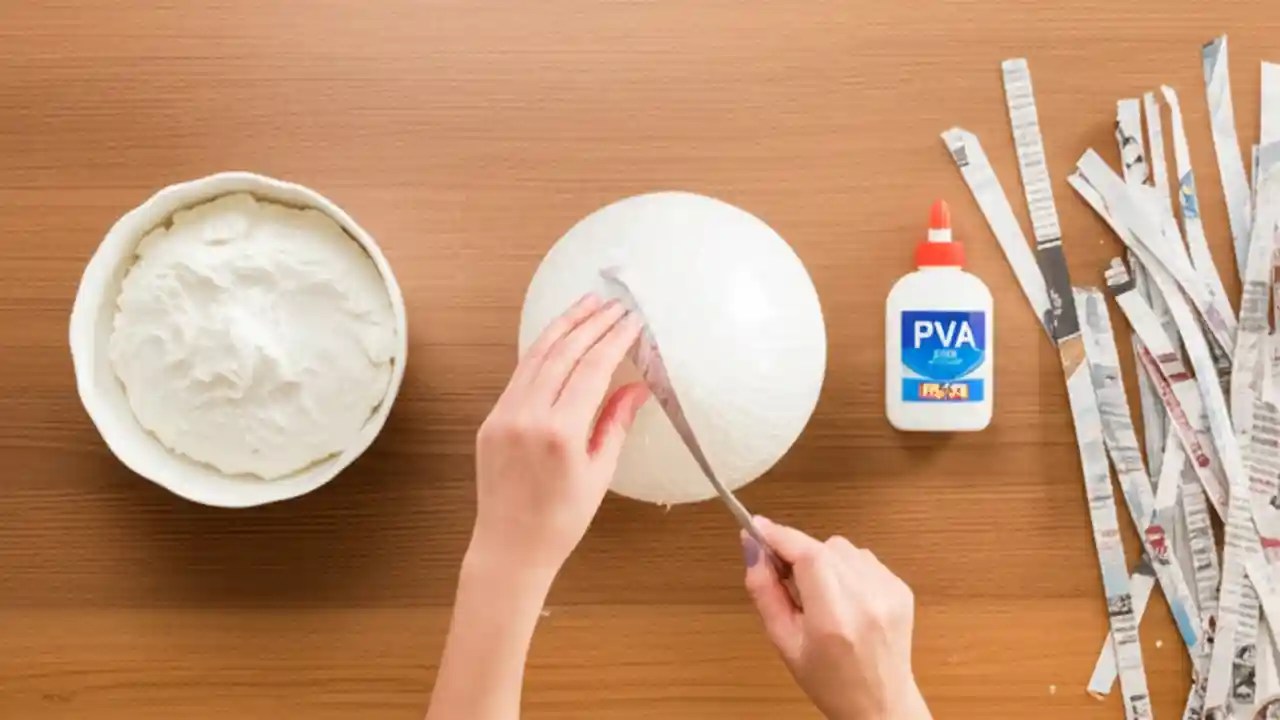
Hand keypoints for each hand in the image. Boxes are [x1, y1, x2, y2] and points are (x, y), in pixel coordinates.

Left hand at [471, 293, 649, 574]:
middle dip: (590, 322)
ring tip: (586, 305)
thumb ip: (616, 423)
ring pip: (535, 356)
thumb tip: (637, 387)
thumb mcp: (600, 473)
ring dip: (563, 326)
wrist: (509, 547)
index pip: (592, 369)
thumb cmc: (560, 520)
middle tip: (612, 302)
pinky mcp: (491, 419)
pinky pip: (519, 375)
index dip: (614, 340)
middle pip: (563, 353)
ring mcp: (504, 415)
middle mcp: (527, 417)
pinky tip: (558, 337)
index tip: (632, 321)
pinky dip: (541, 350)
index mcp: (560, 433)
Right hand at [743, 518, 929, 719]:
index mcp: (834, 619)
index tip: (756, 528)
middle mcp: (867, 599)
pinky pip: (863, 559)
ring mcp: (889, 591)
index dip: (780, 536)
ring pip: (843, 549)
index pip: (807, 555)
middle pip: (823, 547)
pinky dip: (847, 570)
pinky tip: (846, 599)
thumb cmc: (827, 679)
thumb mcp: (783, 641)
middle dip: (799, 554)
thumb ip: (764, 591)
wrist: (880, 704)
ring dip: (825, 562)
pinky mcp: (902, 588)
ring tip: (822, 596)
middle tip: (789, 581)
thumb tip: (751, 546)